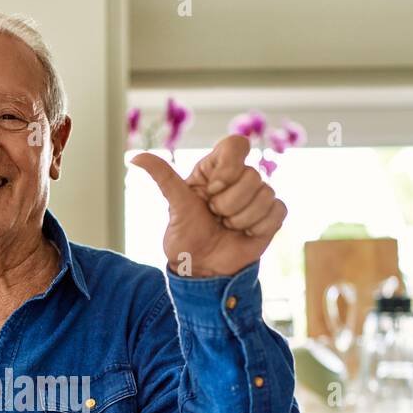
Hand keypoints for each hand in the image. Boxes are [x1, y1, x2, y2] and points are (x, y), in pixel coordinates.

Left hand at [131, 134, 286, 277]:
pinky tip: (245, 234)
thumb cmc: (186, 237)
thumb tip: (135, 158)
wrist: (203, 268)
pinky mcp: (271, 214)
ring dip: (241, 219)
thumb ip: (162, 177)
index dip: (228, 169)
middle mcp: (238, 178)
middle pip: (252, 175)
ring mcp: (258, 196)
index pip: (236, 144)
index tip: (211, 192)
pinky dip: (259, 227)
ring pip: (266, 194)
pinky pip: (277, 210)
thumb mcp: (175, 206)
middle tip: (215, 217)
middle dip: (228, 204)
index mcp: (215, 169)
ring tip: (227, 227)